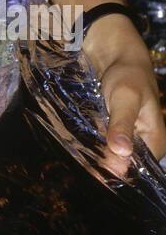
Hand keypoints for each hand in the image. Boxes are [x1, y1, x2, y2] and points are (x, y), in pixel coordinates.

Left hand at [84, 19, 165, 163]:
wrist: (117, 56)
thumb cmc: (127, 75)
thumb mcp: (125, 97)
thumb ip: (122, 124)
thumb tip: (121, 152)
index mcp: (155, 141)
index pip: (138, 170)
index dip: (117, 175)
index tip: (97, 178)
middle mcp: (145, 144)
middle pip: (125, 166)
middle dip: (106, 169)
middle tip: (83, 170)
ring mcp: (130, 139)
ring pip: (113, 158)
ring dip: (98, 160)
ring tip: (79, 166)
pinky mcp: (116, 132)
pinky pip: (106, 147)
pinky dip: (95, 149)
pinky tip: (80, 154)